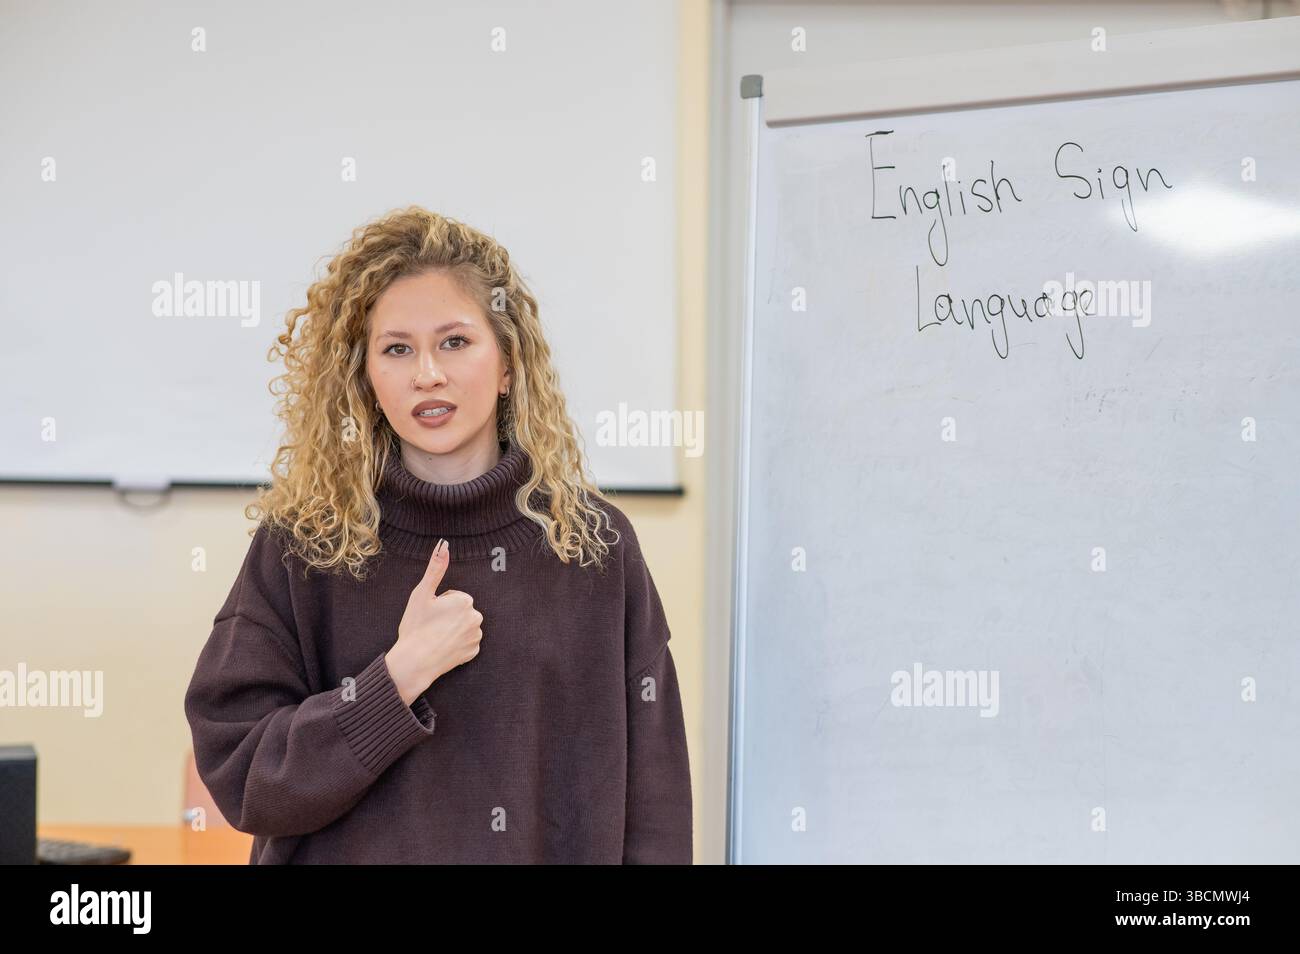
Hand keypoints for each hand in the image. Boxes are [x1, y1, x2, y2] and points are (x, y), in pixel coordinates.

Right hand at [384, 539, 483, 705]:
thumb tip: (444, 545)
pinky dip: (456, 644)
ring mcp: (476, 636)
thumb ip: (436, 568)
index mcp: (465, 601)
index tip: (429, 614)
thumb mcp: (422, 593)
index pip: (453, 597)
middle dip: (447, 616)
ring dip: (452, 629)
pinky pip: (466, 643)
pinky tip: (443, 648)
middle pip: (460, 611)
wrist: (414, 662)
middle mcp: (476, 617)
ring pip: (463, 626)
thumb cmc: (416, 626)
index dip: (438, 604)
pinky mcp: (473, 652)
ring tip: (436, 637)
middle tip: (431, 626)